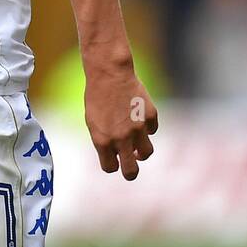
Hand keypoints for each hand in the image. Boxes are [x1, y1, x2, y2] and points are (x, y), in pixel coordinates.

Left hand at [84, 65, 157, 181]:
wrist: (110, 74)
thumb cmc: (97, 98)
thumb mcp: (93, 122)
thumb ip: (104, 141)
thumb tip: (118, 155)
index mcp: (102, 141)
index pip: (110, 167)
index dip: (112, 165)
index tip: (113, 160)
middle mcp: (121, 138)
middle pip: (131, 171)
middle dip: (130, 172)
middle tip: (130, 169)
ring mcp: (137, 128)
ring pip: (146, 152)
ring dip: (142, 151)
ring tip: (137, 144)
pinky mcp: (151, 116)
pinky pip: (152, 131)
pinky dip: (147, 128)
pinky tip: (140, 118)